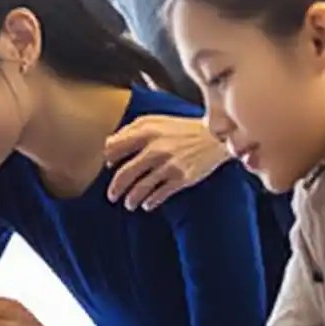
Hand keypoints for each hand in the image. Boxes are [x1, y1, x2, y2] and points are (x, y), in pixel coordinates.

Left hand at [104, 115, 229, 210]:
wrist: (216, 137)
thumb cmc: (182, 129)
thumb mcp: (156, 121)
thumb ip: (132, 129)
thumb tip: (109, 144)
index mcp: (147, 131)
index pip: (115, 148)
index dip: (109, 159)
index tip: (108, 166)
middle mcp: (156, 148)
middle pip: (126, 173)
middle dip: (115, 188)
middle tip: (112, 196)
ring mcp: (169, 164)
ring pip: (141, 187)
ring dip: (131, 199)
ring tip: (129, 204)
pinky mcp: (182, 178)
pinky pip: (160, 194)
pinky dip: (150, 202)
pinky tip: (147, 205)